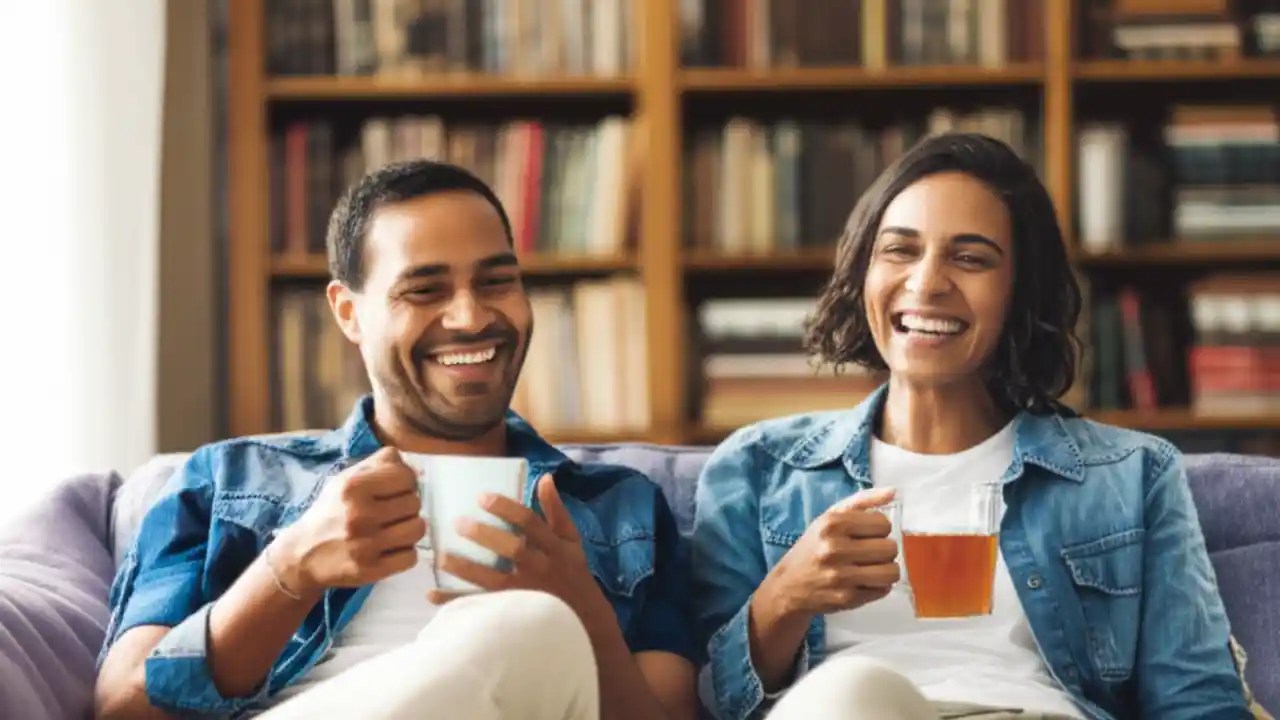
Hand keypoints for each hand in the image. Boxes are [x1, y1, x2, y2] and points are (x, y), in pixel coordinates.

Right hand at [272, 447, 425, 596]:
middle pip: (415, 503)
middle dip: (406, 507)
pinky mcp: (371, 570)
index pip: (406, 477)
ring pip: (418, 529)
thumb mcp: (347, 478)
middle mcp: (359, 515)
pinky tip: (388, 549)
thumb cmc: (331, 511)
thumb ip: (381, 463)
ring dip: (408, 529)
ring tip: (393, 530)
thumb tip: (415, 468)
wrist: (302, 553)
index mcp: (353, 486)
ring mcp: (366, 545)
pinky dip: (404, 553)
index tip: (395, 491)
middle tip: (390, 513)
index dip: (405, 482)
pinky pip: (411, 557)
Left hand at [429, 474, 609, 623]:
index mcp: (555, 549)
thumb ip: (556, 511)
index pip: (531, 524)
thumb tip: (544, 478)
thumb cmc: (574, 576)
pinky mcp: (513, 614)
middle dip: (485, 536)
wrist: (586, 624)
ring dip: (466, 569)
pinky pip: (481, 607)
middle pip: (513, 550)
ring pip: (494, 580)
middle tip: (458, 523)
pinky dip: (456, 602)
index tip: (482, 498)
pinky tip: (433, 593)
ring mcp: (526, 594)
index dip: (507, 509)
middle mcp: (541, 569)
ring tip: (442, 557)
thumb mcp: (571, 542)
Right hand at [757, 487, 899, 619]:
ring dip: (886, 569)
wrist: (788, 586)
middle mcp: (835, 549)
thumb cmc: (813, 547)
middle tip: (870, 553)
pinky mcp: (846, 598)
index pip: (883, 523)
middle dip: (884, 550)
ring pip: (891, 571)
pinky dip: (878, 586)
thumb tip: (893, 492)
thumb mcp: (830, 518)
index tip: (867, 534)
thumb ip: (862, 501)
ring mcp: (841, 576)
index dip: (879, 529)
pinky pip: (883, 590)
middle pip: (890, 548)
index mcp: (832, 524)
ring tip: (873, 568)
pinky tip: (864, 582)